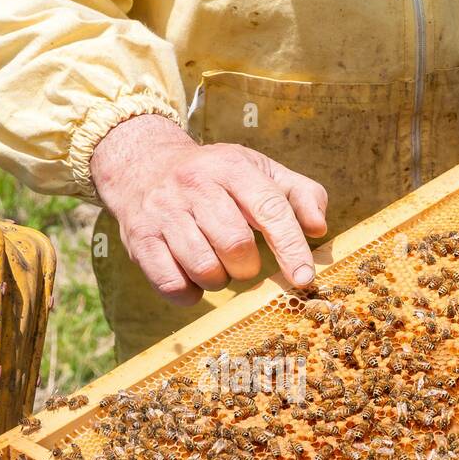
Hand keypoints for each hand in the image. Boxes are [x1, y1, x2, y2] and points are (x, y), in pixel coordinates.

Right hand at [90, 114, 327, 304]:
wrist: (142, 166)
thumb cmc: (214, 177)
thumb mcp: (258, 170)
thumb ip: (298, 193)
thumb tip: (318, 227)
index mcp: (231, 167)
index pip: (269, 208)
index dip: (290, 247)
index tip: (304, 277)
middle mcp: (194, 185)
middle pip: (235, 245)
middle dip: (247, 267)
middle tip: (241, 261)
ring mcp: (164, 212)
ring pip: (204, 268)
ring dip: (218, 280)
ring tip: (214, 264)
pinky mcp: (140, 239)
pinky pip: (172, 284)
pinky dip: (189, 293)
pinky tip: (191, 277)